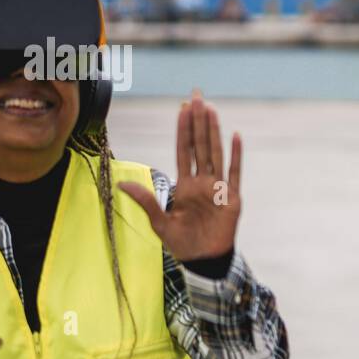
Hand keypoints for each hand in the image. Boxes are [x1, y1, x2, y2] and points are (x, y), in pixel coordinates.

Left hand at [120, 90, 241, 261]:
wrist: (204, 260)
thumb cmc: (182, 243)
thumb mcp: (159, 222)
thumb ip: (146, 201)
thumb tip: (123, 184)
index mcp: (185, 185)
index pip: (183, 150)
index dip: (183, 130)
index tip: (182, 109)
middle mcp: (202, 181)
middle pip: (199, 145)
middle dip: (197, 121)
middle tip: (197, 97)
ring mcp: (218, 187)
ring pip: (215, 153)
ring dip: (213, 131)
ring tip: (211, 110)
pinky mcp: (232, 197)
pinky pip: (234, 172)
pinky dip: (236, 155)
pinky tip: (236, 137)